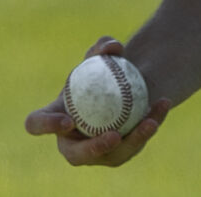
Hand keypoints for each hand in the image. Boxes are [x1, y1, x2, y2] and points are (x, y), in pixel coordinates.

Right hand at [25, 36, 171, 166]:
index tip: (68, 120)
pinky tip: (163, 105)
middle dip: (92, 149)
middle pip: (75, 155)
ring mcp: (95, 153)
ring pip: (112, 155)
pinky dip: (151, 123)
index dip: (47, 126)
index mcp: (55, 116)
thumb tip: (112, 47)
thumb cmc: (102, 68)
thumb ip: (103, 45)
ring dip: (133, 140)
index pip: (36, 124)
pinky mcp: (119, 154)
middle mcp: (70, 141)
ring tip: (149, 122)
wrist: (124, 84)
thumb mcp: (101, 53)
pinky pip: (135, 144)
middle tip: (113, 136)